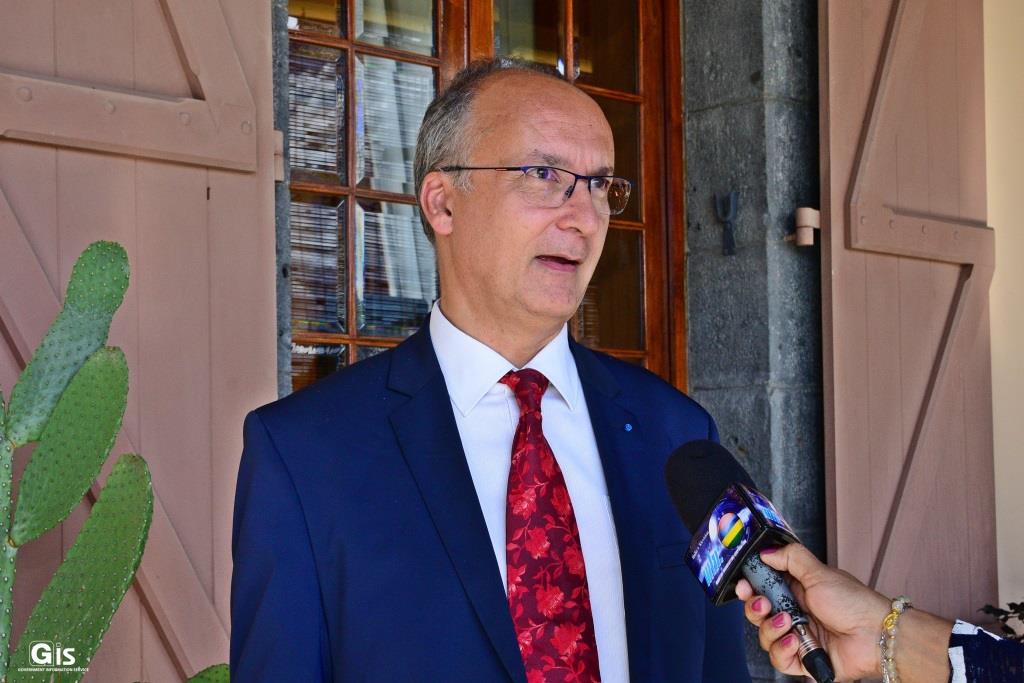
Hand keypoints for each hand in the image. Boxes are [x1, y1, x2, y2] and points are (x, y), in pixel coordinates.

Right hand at [735, 543, 889, 680]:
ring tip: (789, 623)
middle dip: (755, 608)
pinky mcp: (802, 660)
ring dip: (772, 629)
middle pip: (758, 614)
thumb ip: (791, 558)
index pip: (761, 589)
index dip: (749, 588)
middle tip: (763, 604)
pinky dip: (783, 650)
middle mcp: (793, 614)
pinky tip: (796, 642)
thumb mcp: (819, 573)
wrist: (875, 635)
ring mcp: (797, 638)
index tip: (743, 585)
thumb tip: (767, 551)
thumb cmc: (854, 603)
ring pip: (765, 637)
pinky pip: (779, 659)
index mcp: (795, 592)